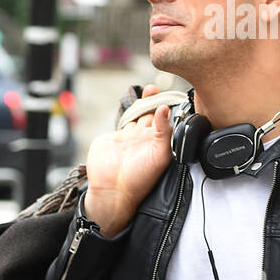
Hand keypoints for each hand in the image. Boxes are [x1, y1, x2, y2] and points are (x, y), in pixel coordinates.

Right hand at [82, 84, 173, 236]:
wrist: (112, 190)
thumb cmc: (140, 178)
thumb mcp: (161, 154)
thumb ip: (164, 131)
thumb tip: (165, 108)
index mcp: (158, 143)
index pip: (165, 120)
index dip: (167, 108)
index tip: (167, 97)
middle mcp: (145, 139)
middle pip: (151, 114)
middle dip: (154, 100)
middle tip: (155, 89)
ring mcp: (128, 137)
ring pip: (137, 115)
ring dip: (142, 103)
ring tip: (149, 90)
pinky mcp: (113, 137)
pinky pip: (122, 121)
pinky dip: (127, 111)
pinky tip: (131, 102)